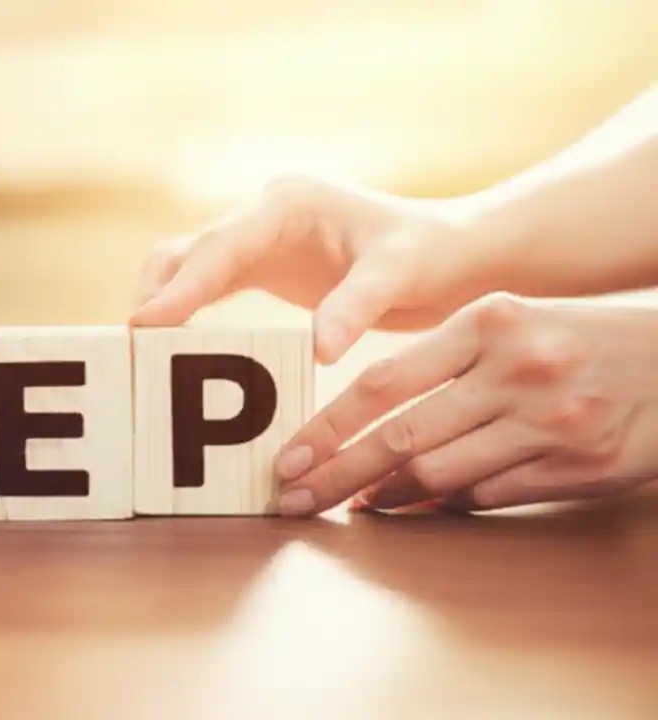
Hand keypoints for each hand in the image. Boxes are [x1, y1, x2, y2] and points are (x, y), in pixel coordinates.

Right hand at [131, 176, 508, 362]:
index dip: (179, 288)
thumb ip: (358, 306)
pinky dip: (183, 316)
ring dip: (161, 306)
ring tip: (140, 356)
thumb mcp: (402, 274)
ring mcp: (254, 239)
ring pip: (184, 268)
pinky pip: (204, 289)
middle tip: (132, 349)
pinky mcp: (256, 267)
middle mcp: (260, 215)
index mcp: (287, 204)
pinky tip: (172, 353)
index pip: (218, 246)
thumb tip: (317, 351)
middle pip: (185, 253)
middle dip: (155, 296)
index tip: (146, 324)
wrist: (452, 253)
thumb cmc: (432, 255)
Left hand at [272, 295, 657, 515]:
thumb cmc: (575, 339)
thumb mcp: (509, 324)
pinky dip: (445, 503)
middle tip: (292, 500)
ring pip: (438, 473)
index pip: (382, 382)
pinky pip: (489, 495)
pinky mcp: (581, 466)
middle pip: (399, 436)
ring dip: (385, 495)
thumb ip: (439, 364)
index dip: (325, 428)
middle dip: (335, 474)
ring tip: (355, 501)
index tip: (287, 459)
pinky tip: (418, 504)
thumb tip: (364, 424)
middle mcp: (516, 370)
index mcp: (487, 322)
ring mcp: (551, 421)